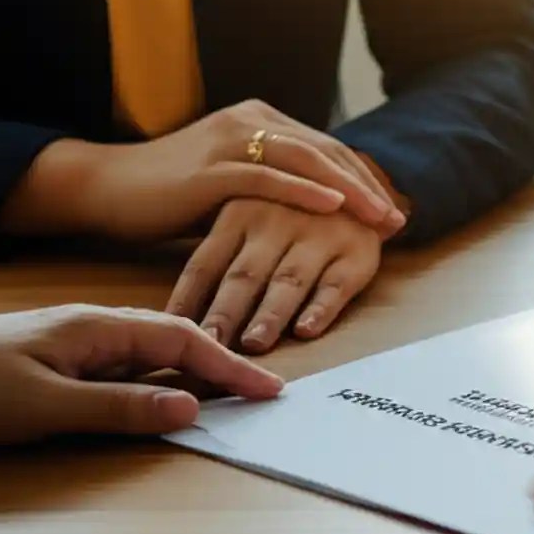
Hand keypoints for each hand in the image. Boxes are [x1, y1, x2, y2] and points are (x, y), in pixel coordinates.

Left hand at [0, 306, 283, 443]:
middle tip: (264, 393)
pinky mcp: (59, 363)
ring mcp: (75, 344)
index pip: (183, 340)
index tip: (270, 388)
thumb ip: (121, 408)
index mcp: (96, 327)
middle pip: (176, 340)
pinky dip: (159, 383)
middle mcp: (92, 328)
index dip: (231, 365)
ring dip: (194, 374)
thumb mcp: (46, 407)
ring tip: (232, 397)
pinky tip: (167, 400)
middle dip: (224, 364)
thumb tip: (191, 411)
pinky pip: (127, 369)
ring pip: (152, 355)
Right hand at [4, 99, 404, 240]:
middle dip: (366, 184)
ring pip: (304, 158)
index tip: (392, 211)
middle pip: (324, 150)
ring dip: (347, 187)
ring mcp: (229, 142)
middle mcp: (249, 122)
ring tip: (379, 214)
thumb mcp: (233, 187)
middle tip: (397, 217)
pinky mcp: (210, 168)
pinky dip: (305, 190)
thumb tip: (319, 217)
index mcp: (258, 122)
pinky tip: (333, 205)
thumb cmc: (171, 197)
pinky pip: (268, 176)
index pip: (325, 148)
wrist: (108, 190)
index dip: (362, 178)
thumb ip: (272, 190)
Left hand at [167, 200, 381, 353]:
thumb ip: (218, 259)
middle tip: (207, 346)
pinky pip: (337, 284)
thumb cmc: (290, 213)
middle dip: (225, 312)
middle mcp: (277, 221)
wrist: (360, 186)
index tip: (173, 334)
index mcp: (239, 212)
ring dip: (270, 313)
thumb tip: (176, 317)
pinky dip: (322, 308)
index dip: (188, 300)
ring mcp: (319, 235)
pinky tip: (307, 331)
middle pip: (245, 274)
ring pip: (289, 280)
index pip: (206, 263)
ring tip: (252, 345)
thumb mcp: (248, 220)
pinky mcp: (357, 252)